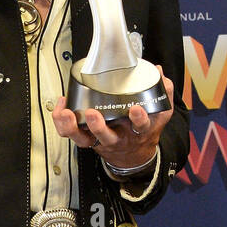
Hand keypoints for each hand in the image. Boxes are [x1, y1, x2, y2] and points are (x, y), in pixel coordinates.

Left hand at [52, 65, 173, 175]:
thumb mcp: (161, 113)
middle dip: (98, 126)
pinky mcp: (87, 139)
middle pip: (107, 137)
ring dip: (74, 127)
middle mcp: (119, 138)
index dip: (139, 119)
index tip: (136, 109)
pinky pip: (71, 134)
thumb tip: (157, 70)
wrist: (135, 155)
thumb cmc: (144, 129)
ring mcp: (101, 140)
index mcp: (139, 130)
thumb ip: (163, 91)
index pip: (141, 126)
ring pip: (84, 139)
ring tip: (68, 113)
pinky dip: (62, 123)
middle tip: (92, 113)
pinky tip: (62, 108)